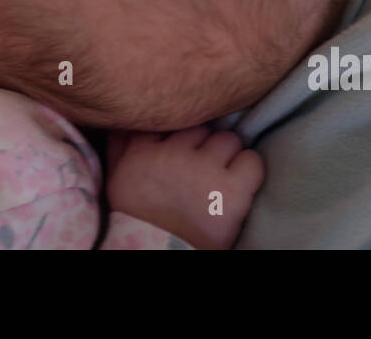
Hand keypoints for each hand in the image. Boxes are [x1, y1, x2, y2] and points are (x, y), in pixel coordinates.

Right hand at [106, 126, 264, 249]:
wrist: (158, 253)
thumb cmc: (137, 218)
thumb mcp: (118, 177)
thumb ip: (122, 145)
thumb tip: (126, 120)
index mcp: (145, 150)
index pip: (168, 117)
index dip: (179, 130)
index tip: (182, 144)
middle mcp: (176, 154)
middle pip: (202, 126)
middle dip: (204, 143)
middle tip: (202, 162)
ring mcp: (206, 170)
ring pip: (228, 139)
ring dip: (227, 154)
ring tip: (221, 173)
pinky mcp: (232, 190)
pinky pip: (251, 161)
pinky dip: (248, 169)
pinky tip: (239, 183)